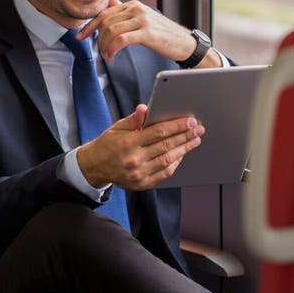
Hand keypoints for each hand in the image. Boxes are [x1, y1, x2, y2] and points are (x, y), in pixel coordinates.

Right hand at [76, 104, 204, 189]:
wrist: (95, 166)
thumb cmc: (108, 143)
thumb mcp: (117, 127)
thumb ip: (133, 119)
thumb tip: (145, 108)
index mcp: (128, 143)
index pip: (158, 132)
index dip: (176, 126)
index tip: (190, 120)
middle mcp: (134, 160)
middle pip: (166, 146)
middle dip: (185, 136)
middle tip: (198, 129)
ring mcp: (139, 174)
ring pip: (168, 160)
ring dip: (184, 149)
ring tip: (195, 140)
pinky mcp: (142, 184)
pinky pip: (164, 173)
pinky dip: (175, 163)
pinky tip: (182, 153)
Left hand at [79, 0, 221, 66]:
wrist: (186, 44)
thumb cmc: (164, 35)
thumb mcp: (143, 19)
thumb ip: (125, 12)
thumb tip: (109, 4)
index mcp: (133, 5)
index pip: (104, 12)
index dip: (89, 25)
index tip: (80, 36)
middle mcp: (136, 8)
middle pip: (105, 20)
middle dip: (96, 37)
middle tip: (98, 51)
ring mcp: (142, 18)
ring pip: (111, 30)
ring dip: (105, 46)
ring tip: (107, 56)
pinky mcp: (147, 32)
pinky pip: (121, 39)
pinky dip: (112, 49)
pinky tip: (112, 57)